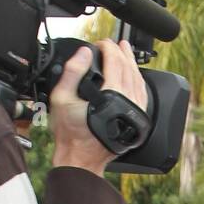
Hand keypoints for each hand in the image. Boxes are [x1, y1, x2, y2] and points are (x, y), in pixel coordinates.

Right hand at [50, 40, 148, 175]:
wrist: (81, 160)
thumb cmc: (70, 133)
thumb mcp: (61, 98)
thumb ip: (72, 72)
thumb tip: (85, 53)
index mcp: (110, 97)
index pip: (115, 63)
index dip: (108, 48)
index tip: (101, 44)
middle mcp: (126, 105)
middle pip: (129, 70)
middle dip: (121, 53)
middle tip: (115, 43)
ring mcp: (134, 115)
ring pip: (138, 83)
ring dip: (132, 65)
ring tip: (126, 52)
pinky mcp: (137, 124)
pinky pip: (142, 97)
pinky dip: (138, 82)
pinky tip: (134, 76)